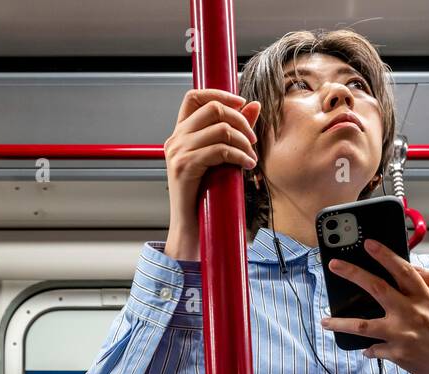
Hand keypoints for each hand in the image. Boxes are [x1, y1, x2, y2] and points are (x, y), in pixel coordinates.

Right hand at [163, 89, 261, 258]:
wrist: (192, 226)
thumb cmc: (206, 195)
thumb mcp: (221, 157)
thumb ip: (234, 130)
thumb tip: (253, 105)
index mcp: (180, 134)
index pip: (194, 96)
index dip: (220, 93)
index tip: (242, 103)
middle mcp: (175, 139)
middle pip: (213, 108)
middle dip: (240, 120)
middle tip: (253, 140)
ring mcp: (178, 152)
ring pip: (220, 128)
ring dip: (243, 141)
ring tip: (251, 157)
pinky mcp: (185, 166)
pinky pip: (220, 149)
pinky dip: (239, 155)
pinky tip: (247, 165)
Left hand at [320, 239, 428, 373]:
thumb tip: (410, 268)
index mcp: (424, 298)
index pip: (403, 271)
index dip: (386, 256)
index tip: (369, 244)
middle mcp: (411, 313)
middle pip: (377, 289)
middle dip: (354, 274)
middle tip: (335, 265)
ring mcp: (401, 334)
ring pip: (363, 326)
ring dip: (341, 323)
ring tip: (325, 321)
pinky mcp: (396, 353)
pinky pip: (373, 349)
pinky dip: (368, 349)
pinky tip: (366, 349)